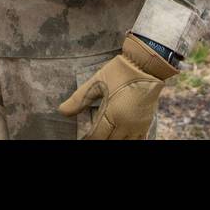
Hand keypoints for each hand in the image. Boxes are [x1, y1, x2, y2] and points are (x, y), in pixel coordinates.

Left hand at [59, 34, 177, 138]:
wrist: (146, 66)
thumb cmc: (120, 72)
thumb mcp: (96, 83)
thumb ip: (79, 99)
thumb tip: (62, 111)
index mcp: (113, 115)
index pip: (96, 137)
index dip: (87, 138)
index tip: (82, 135)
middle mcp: (127, 125)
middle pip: (110, 142)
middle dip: (100, 139)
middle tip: (93, 132)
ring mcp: (138, 126)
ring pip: (124, 144)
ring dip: (113, 140)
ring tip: (105, 133)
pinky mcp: (147, 124)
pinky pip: (138, 141)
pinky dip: (128, 141)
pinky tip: (120, 136)